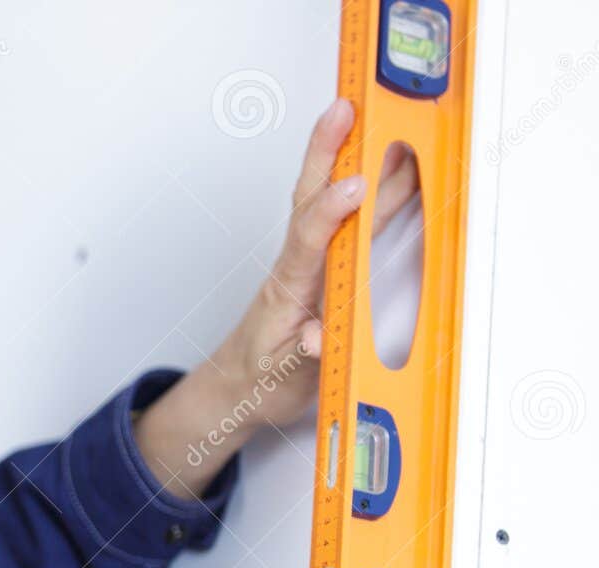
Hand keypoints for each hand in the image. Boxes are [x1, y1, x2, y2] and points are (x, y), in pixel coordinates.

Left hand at [133, 99, 418, 497]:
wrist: (241, 386)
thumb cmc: (261, 378)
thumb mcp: (281, 377)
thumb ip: (302, 355)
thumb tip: (316, 338)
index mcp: (287, 289)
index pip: (307, 241)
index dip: (330, 212)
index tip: (355, 186)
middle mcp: (298, 267)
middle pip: (311, 199)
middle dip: (328, 151)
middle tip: (345, 107)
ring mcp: (311, 264)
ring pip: (333, 203)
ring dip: (356, 160)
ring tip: (385, 120)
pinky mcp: (326, 269)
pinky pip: (353, 222)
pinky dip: (378, 193)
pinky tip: (400, 172)